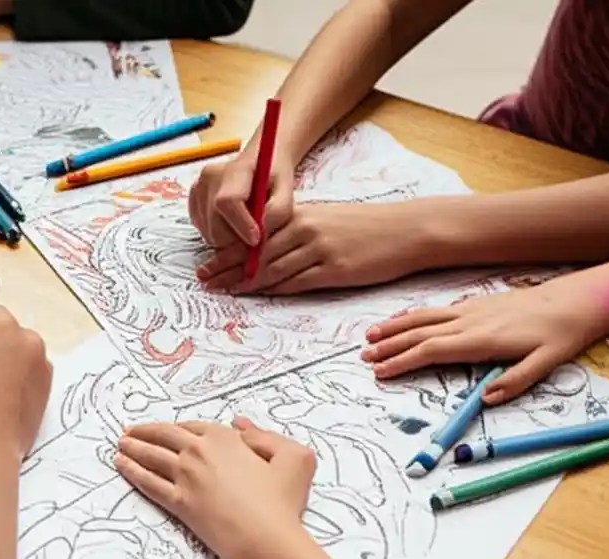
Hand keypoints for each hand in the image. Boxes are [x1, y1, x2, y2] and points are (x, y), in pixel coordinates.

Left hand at [115, 418, 315, 558]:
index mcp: (224, 438)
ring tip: (120, 444)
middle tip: (129, 431)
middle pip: (165, 436)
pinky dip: (132, 471)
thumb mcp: (294, 457)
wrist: (264, 537)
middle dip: (145, 432)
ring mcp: (185, 477)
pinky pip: (148, 483)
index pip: (193, 426)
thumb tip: (238, 423)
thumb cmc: (282, 499)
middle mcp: (199, 452)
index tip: (166, 429)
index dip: (178, 427)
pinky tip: (121, 465)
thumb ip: (267, 436)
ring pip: (151, 456)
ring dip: (133, 447)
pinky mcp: (177, 502)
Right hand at [189, 151, 294, 276]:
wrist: (259, 161)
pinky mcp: (193, 202)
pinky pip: (204, 231)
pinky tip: (233, 222)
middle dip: (236, 240)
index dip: (241, 225)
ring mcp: (198, 190)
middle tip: (255, 237)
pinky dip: (220, 234)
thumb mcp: (287, 190)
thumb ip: (277, 212)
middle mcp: (209, 178)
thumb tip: (260, 237)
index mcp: (234, 169)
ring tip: (245, 226)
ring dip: (229, 239)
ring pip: (209, 233)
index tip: (256, 240)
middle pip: (215, 225)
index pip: (228, 201)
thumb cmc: (273, 175)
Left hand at [198, 201, 431, 294]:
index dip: (226, 251)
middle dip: (226, 268)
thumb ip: (294, 230)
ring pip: (272, 268)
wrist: (405, 230)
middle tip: (203, 281)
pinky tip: (256, 295)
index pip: (253, 233)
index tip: (205, 263)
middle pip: (255, 252)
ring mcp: (319, 249)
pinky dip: (273, 289)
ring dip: (245, 282)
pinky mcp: (334, 269)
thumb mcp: (325, 219)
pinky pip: (296, 282)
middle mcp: (305, 228)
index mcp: (300, 213)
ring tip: (224, 291)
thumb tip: (262, 248)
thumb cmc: (364, 226)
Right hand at [363, 278, 608, 403]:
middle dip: (389, 346)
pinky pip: (435, 310)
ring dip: (395, 327)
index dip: (403, 361)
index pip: (432, 351)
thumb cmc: (561, 333)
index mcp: (482, 339)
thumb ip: (514, 381)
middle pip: (420, 333)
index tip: (381, 372)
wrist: (575, 300)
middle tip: (364, 358)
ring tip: (371, 336)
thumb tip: (484, 398)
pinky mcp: (475, 304)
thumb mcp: (546, 363)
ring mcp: (470, 310)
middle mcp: (470, 322)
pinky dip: (413, 316)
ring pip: (423, 318)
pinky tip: (402, 320)